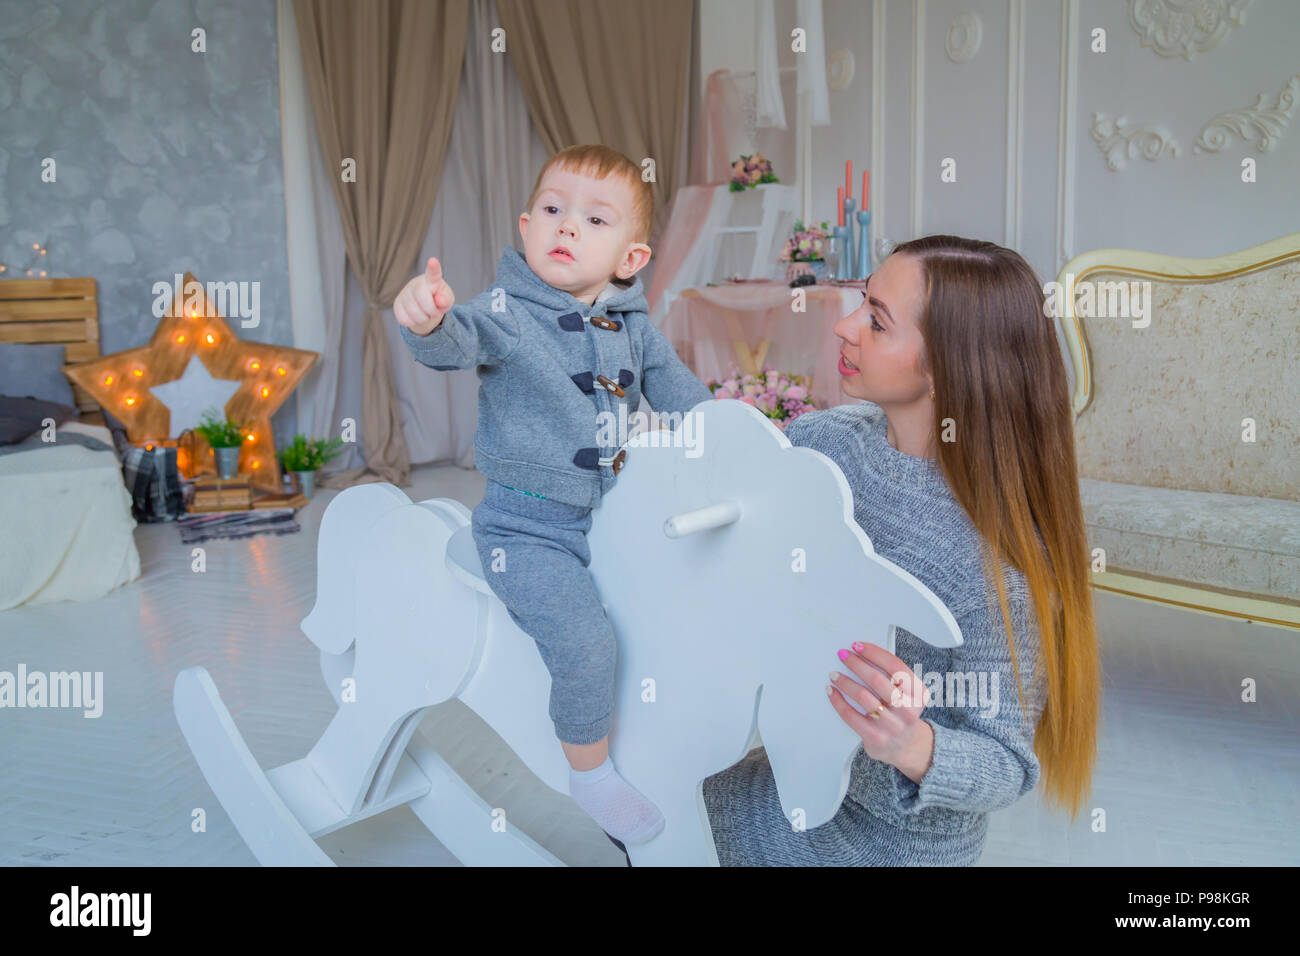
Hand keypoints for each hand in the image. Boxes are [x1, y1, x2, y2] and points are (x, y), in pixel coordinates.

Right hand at [394, 256, 454, 335]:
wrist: (424, 309)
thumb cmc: (438, 300)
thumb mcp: (446, 301)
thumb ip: (446, 299)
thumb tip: (440, 301)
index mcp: (432, 280)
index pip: (433, 273)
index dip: (433, 267)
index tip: (433, 261)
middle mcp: (416, 283)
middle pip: (421, 296)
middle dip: (431, 310)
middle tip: (436, 314)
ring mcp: (405, 292)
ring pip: (412, 310)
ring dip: (423, 319)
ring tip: (427, 316)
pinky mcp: (397, 304)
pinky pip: (404, 318)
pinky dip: (413, 323)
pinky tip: (416, 318)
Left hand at [828, 641, 934, 783]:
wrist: (907, 747)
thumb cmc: (902, 713)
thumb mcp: (909, 694)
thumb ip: (894, 677)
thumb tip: (862, 653)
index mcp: (918, 693)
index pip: (895, 666)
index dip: (874, 653)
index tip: (857, 646)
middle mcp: (907, 709)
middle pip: (877, 680)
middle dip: (856, 664)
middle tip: (842, 655)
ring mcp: (891, 725)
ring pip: (862, 696)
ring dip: (845, 682)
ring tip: (834, 675)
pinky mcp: (875, 737)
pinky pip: (850, 715)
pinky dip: (838, 701)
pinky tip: (831, 692)